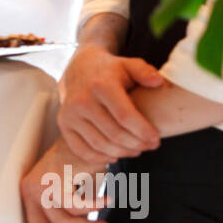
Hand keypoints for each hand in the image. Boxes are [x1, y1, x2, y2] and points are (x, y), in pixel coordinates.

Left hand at [20, 136, 108, 222]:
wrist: (87, 133)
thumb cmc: (80, 161)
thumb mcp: (72, 194)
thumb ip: (70, 217)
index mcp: (31, 194)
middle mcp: (30, 189)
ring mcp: (40, 184)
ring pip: (63, 220)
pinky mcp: (54, 178)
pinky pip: (76, 206)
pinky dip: (94, 207)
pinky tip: (105, 202)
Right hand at [57, 45, 164, 161]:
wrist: (79, 69)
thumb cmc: (110, 71)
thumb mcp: (129, 65)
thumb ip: (145, 72)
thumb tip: (158, 82)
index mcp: (101, 85)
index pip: (125, 116)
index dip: (143, 131)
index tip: (156, 139)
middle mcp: (82, 100)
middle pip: (114, 134)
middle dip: (136, 144)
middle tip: (149, 146)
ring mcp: (70, 114)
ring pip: (100, 145)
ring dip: (122, 153)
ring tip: (136, 150)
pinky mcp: (64, 124)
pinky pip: (82, 150)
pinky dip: (100, 157)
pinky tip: (115, 156)